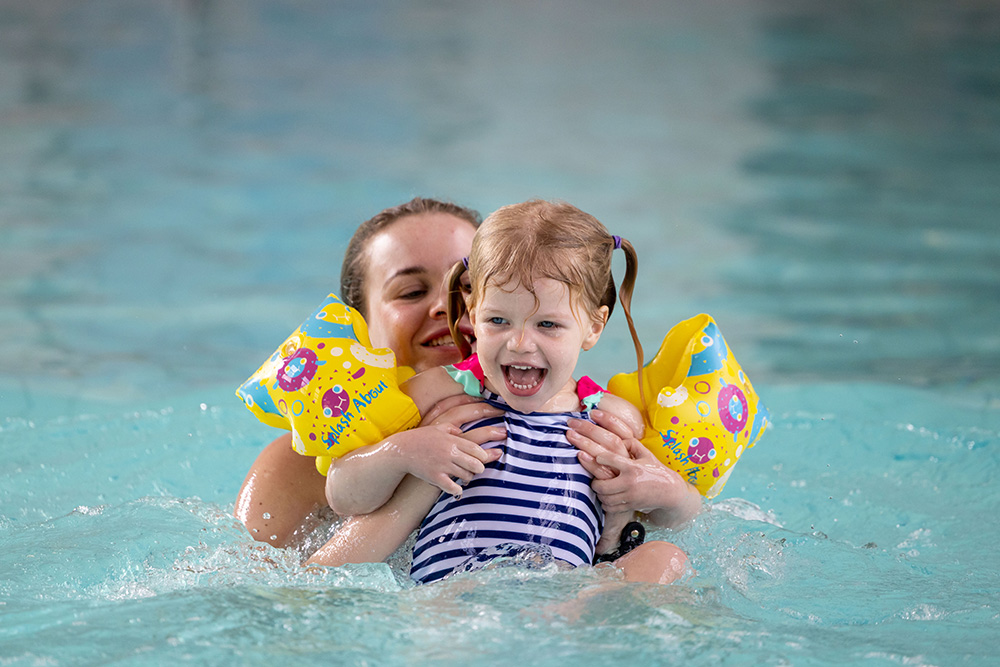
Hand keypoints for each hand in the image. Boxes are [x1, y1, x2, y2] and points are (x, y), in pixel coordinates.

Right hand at [394, 423, 502, 495]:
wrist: (401, 450)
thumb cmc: (419, 438)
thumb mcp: (436, 428)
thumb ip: (451, 428)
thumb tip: (462, 431)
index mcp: (452, 440)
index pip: (476, 449)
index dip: (484, 456)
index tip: (483, 459)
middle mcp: (450, 453)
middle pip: (475, 464)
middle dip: (479, 468)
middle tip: (477, 469)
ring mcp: (443, 466)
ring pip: (466, 476)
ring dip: (468, 478)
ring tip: (465, 477)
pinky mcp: (435, 477)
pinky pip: (453, 487)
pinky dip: (458, 490)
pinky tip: (457, 489)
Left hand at [568, 417, 700, 526]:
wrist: (669, 491)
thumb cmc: (655, 470)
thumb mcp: (646, 454)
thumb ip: (631, 444)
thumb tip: (618, 437)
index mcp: (632, 467)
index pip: (611, 459)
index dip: (599, 457)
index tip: (595, 456)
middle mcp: (630, 482)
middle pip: (602, 485)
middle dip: (594, 482)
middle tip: (593, 478)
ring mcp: (629, 496)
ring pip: (604, 498)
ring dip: (599, 493)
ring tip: (599, 487)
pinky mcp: (629, 506)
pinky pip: (610, 507)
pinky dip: (605, 503)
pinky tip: (606, 497)